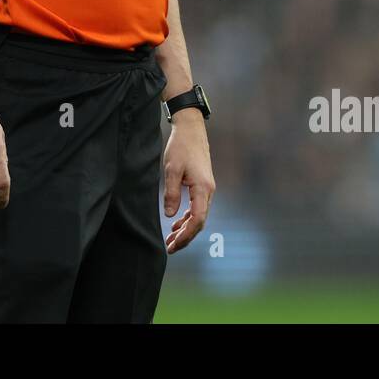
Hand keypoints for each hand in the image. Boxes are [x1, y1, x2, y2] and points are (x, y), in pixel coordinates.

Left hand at [162, 110, 214, 253]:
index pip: (197, 220)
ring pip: (199, 216)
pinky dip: (187, 218)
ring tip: (170, 239)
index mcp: (203, 189)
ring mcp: (207, 188)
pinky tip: (176, 223)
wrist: (191, 129)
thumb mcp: (171, 170)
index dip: (186, 235)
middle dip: (185, 237)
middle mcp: (209, 191)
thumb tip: (171, 216)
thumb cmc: (181, 147)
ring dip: (186, 229)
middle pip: (199, 222)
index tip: (173, 244)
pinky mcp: (203, 185)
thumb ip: (171, 194)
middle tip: (170, 248)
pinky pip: (197, 207)